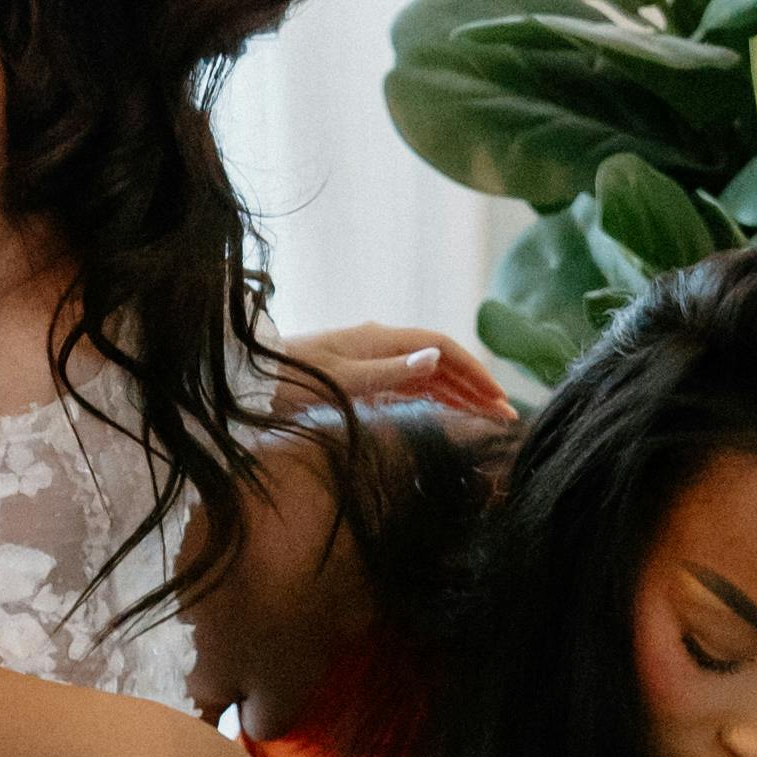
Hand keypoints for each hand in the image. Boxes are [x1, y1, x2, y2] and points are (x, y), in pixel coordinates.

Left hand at [274, 322, 518, 427]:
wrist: (250, 380)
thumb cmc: (290, 380)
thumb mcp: (341, 380)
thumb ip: (390, 373)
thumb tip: (436, 359)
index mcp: (381, 339)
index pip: (442, 349)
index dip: (474, 371)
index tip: (497, 398)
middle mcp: (381, 345)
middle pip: (441, 363)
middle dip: (475, 386)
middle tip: (506, 415)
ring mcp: (373, 360)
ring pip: (428, 375)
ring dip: (459, 394)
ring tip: (488, 417)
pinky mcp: (363, 378)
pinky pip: (409, 386)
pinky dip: (434, 398)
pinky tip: (450, 413)